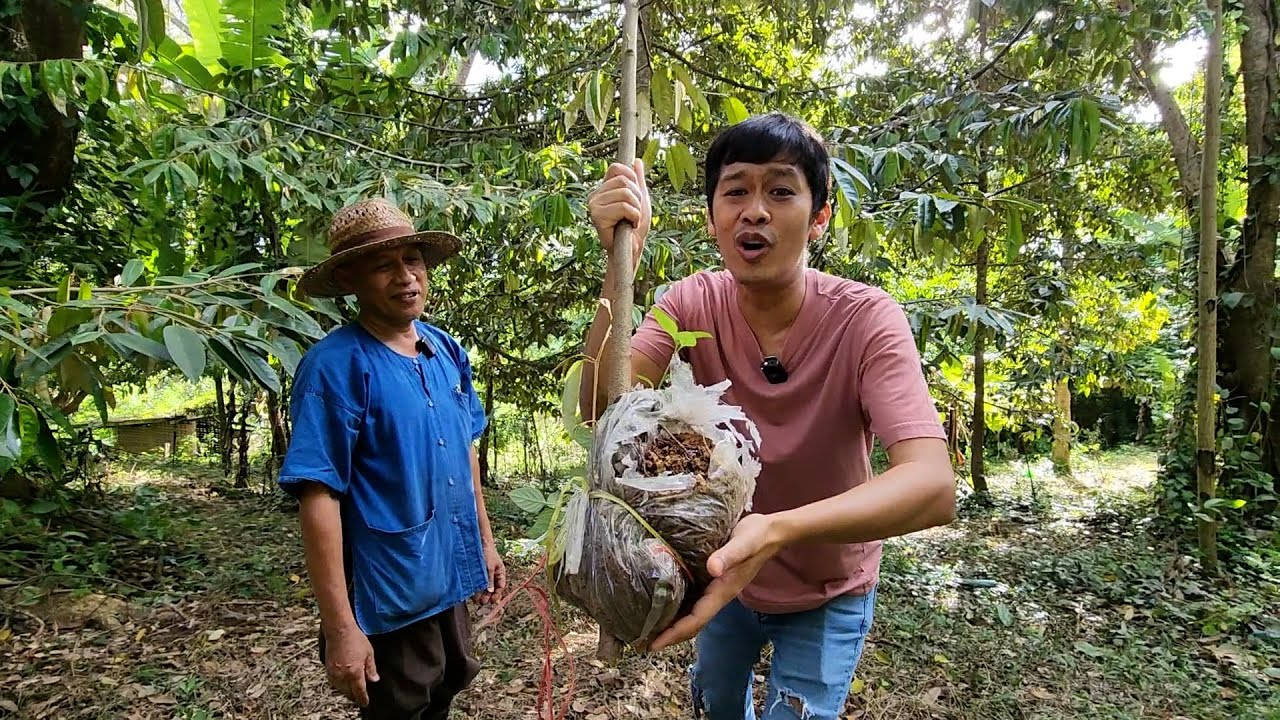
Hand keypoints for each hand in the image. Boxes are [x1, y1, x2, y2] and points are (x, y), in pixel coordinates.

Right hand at [324, 624, 378, 706]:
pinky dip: (340, 685)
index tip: (365, 703)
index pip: (359, 692)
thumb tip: (374, 680)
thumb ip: (371, 669)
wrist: (339, 630)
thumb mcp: (369, 654)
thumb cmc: (355, 639)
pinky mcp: (327, 669)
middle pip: (349, 693)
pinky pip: (334, 683)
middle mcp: (343, 676)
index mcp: (355, 673)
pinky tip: (344, 682)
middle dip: (355, 696)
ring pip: (341, 689)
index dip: (363, 699)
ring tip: (353, 690)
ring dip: (347, 691)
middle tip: (360, 696)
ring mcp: (334, 673)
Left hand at [474, 541, 506, 604]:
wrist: (479, 543)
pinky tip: (471, 593)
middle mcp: (493, 576)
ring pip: (484, 588)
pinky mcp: (477, 575)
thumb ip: (489, 580)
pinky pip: (477, 584)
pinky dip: (475, 589)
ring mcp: (485, 575)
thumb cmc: (487, 553)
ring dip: (480, 594)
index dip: (497, 595)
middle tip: (482, 602)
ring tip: (475, 599)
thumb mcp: (489, 567)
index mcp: (500, 573)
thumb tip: (490, 592)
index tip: (492, 601)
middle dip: (487, 596)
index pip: (500, 587)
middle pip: (492, 589)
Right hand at [587, 159, 649, 270]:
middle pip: (624, 180)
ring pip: (625, 193)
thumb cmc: (634, 228)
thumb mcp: (640, 200)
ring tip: (631, 220)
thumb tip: (636, 161)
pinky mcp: (597, 215)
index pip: (617, 168)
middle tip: (634, 214)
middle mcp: (595, 194)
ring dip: (636, 209)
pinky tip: (628, 226)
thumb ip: (638, 181)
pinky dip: (633, 217)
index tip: (635, 197)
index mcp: (603, 189)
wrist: (630, 250)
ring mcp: (594, 204)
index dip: (632, 179)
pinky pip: (624, 206)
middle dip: (637, 198)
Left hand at [648, 513, 781, 650]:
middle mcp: (717, 594)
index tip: (654, 644)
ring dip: (671, 623)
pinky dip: (676, 605)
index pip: (696, 619)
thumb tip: (712, 568)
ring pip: (691, 612)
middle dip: (668, 634)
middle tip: (641, 641)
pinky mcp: (711, 578)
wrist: (769, 531)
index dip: (675, 633)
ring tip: (646, 626)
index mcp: (723, 591)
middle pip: (691, 623)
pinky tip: (661, 601)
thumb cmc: (756, 536)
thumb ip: (730, 555)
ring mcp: (715, 588)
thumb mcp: (744, 543)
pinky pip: (692, 598)